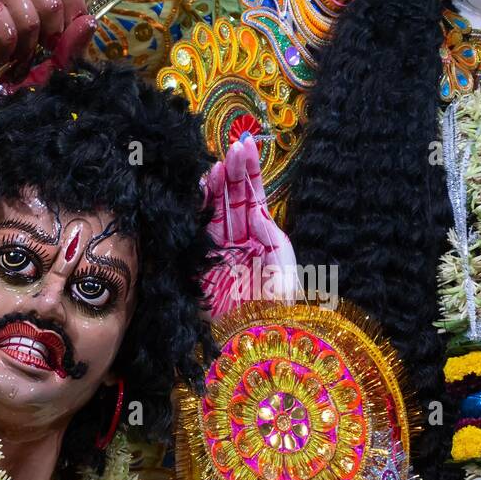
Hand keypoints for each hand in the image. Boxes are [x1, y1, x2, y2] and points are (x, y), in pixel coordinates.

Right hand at [0, 0, 95, 91]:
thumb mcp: (42, 75)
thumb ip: (68, 52)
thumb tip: (88, 22)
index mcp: (33, 3)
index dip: (73, 8)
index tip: (61, 43)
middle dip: (51, 23)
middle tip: (37, 54)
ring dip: (25, 33)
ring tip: (14, 60)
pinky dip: (2, 36)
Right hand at [201, 135, 296, 317]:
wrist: (254, 334)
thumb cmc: (276, 303)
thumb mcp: (282, 263)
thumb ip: (269, 233)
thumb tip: (255, 209)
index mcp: (261, 237)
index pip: (253, 196)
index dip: (249, 171)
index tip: (246, 145)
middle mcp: (238, 239)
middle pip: (233, 198)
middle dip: (233, 171)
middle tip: (233, 147)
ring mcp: (218, 248)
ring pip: (216, 209)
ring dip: (217, 186)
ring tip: (219, 164)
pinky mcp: (200, 262)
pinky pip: (199, 230)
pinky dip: (200, 210)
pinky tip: (202, 189)